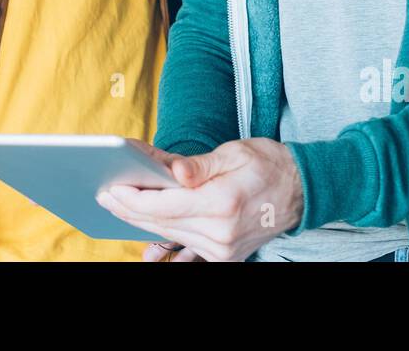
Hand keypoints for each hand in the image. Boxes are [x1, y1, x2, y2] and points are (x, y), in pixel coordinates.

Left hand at [96, 138, 303, 261]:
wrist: (304, 190)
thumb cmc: (269, 163)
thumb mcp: (234, 152)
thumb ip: (197, 166)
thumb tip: (170, 172)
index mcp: (221, 203)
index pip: (163, 205)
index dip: (132, 197)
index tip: (109, 187)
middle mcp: (220, 233)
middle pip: (161, 222)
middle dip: (129, 208)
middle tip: (104, 195)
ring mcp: (223, 249)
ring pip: (170, 235)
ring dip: (142, 221)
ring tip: (117, 206)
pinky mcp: (225, 255)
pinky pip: (187, 248)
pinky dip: (165, 239)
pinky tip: (145, 238)